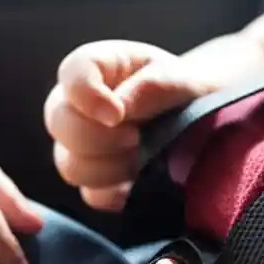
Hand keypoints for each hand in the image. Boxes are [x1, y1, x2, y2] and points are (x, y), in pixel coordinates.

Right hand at [45, 41, 212, 211]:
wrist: (204, 118)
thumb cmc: (184, 88)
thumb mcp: (177, 77)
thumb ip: (149, 88)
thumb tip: (117, 112)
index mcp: (97, 67)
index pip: (72, 73)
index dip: (86, 96)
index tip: (116, 114)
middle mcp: (78, 105)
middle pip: (59, 123)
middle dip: (99, 137)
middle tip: (136, 138)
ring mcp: (82, 146)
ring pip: (71, 166)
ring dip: (110, 167)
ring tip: (144, 156)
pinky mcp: (97, 182)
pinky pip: (93, 195)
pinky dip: (118, 192)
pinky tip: (141, 178)